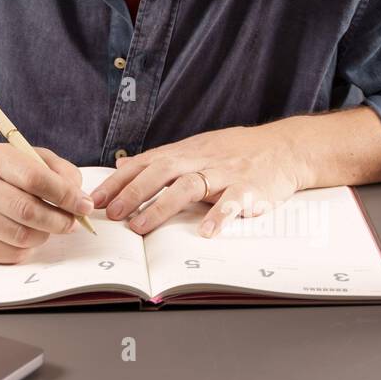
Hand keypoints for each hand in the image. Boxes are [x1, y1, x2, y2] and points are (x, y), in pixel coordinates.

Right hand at [0, 144, 93, 263]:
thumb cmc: (2, 171)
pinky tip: (27, 236)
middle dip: (59, 220)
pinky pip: (10, 254)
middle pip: (27, 211)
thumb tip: (81, 199)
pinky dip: (28, 249)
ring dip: (44, 235)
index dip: (65, 195)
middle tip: (73, 223)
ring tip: (48, 227)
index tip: (84, 205)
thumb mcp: (31, 157)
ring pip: (20, 236)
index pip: (35, 179)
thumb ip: (61, 172)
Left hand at [90, 124, 311, 237]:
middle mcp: (200, 160)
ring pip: (188, 186)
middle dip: (132, 192)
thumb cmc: (236, 151)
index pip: (144, 163)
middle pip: (161, 172)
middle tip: (112, 213)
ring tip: (141, 226)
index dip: (119, 180)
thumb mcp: (196, 148)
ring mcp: (224, 173)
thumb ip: (162, 159)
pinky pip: (232, 202)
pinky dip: (218, 216)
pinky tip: (205, 232)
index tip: (96, 199)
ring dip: (161, 206)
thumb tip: (124, 166)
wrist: (284, 147)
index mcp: (185, 152)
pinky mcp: (249, 188)